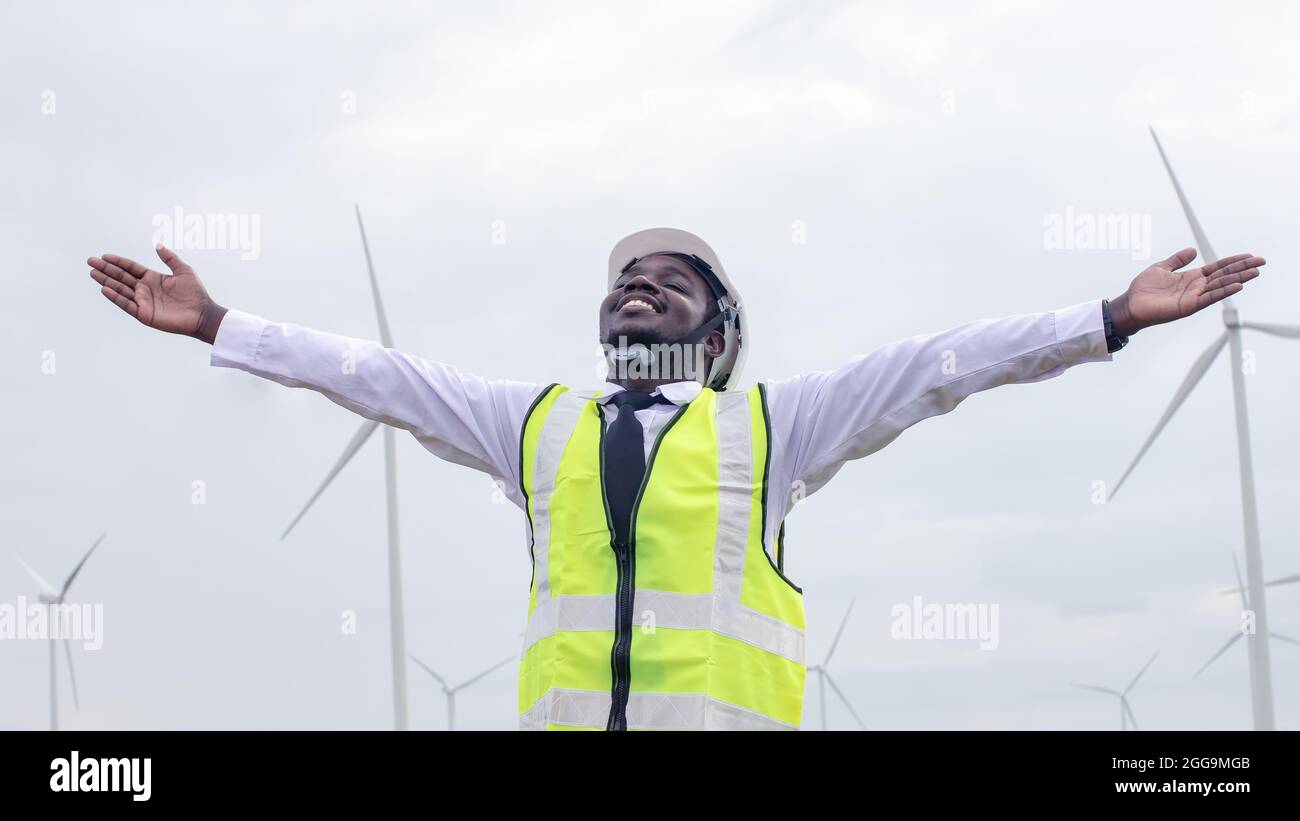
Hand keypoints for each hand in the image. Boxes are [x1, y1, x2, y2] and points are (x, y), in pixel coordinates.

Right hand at [88, 245, 226, 342]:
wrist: (202, 314)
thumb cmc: (195, 293)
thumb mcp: (183, 270)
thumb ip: (170, 258)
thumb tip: (158, 244)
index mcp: (152, 278)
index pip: (130, 268)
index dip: (117, 262)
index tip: (104, 255)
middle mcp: (145, 289)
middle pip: (121, 277)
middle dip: (106, 269)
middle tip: (90, 261)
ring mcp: (143, 302)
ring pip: (120, 290)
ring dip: (106, 281)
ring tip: (93, 273)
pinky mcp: (144, 314)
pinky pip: (126, 304)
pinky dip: (115, 297)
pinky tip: (104, 289)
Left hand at [1109, 248, 1264, 336]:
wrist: (1130, 304)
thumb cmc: (1143, 289)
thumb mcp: (1162, 267)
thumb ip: (1178, 259)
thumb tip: (1193, 250)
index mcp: (1192, 278)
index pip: (1218, 268)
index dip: (1233, 261)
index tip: (1249, 256)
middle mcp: (1196, 287)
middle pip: (1224, 275)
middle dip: (1243, 268)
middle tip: (1261, 262)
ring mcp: (1194, 297)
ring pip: (1221, 286)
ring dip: (1238, 279)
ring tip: (1255, 272)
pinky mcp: (1188, 306)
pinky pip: (1209, 298)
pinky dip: (1223, 292)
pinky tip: (1237, 286)